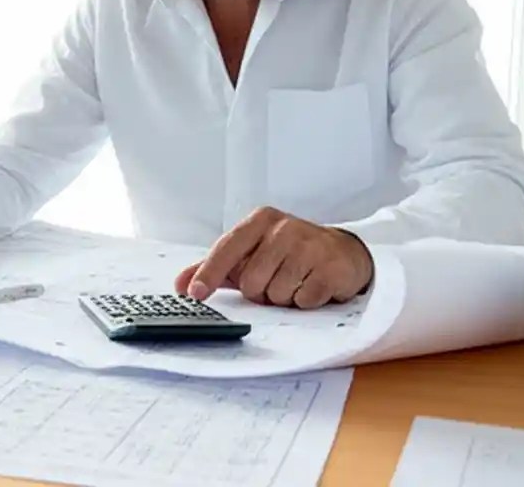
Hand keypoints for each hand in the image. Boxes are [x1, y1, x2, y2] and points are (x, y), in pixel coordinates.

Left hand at [175, 207, 372, 308]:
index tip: (195, 293)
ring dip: (283, 297)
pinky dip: (304, 301)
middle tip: (275, 280)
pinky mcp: (331, 267)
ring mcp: (310, 246)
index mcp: (260, 221)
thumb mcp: (251, 254)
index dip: (209, 273)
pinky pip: (303, 300)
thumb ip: (215, 267)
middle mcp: (284, 228)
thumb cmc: (288, 254)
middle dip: (260, 291)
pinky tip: (312, 285)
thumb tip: (181, 284)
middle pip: (252, 281)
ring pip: (277, 293)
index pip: (227, 248)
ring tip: (295, 281)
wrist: (342, 252)